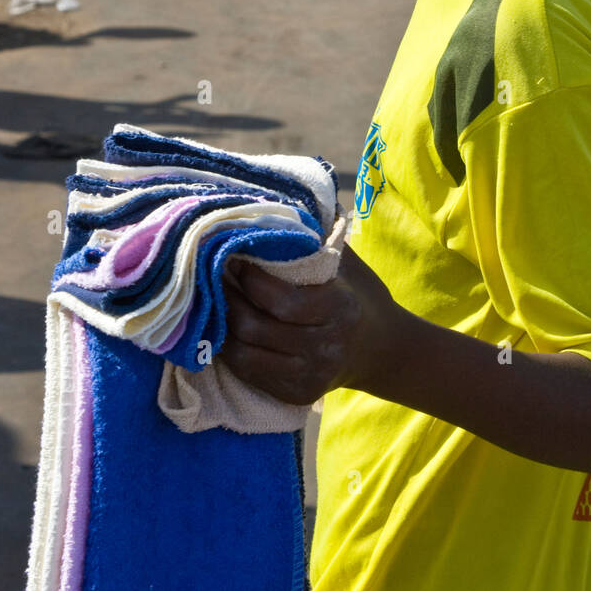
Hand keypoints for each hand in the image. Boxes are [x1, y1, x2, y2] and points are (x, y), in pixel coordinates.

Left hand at [219, 244, 400, 404]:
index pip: (283, 302)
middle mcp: (327, 348)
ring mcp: (311, 377)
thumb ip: (318, 235)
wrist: (380, 348)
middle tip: (210, 276)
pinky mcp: (296, 394)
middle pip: (257, 329)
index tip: (235, 257)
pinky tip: (224, 328)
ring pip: (245, 356)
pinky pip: (249, 373)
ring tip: (213, 301)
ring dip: (222, 327)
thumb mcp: (347, 261)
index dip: (251, 280)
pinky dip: (231, 350)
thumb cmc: (357, 294)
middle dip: (227, 300)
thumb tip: (284, 197)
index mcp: (341, 310)